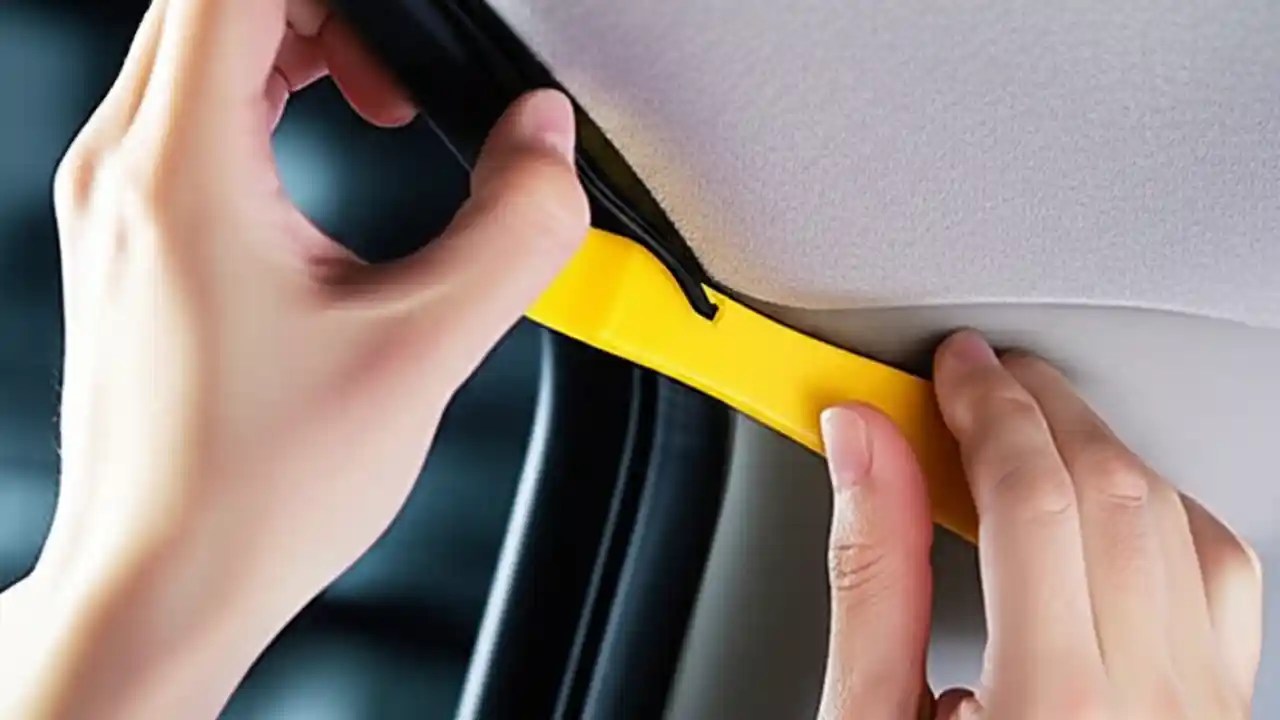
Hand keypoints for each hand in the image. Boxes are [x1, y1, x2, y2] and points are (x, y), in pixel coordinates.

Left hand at [1, 0, 586, 716]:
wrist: (164, 580)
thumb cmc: (252, 491)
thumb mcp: (422, 351)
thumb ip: (512, 232)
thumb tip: (545, 149)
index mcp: (184, 174)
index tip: (408, 22)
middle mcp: (126, 171)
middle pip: (222, 2)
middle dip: (334, 16)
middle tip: (404, 89)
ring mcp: (115, 203)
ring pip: (202, 50)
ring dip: (301, 53)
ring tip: (380, 118)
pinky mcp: (129, 237)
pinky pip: (191, 115)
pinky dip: (268, 103)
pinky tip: (324, 169)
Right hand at [816, 331, 1261, 718]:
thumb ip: (872, 575)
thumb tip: (862, 452)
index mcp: (1057, 708)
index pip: (1036, 497)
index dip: (986, 407)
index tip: (948, 371)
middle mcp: (1154, 708)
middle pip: (1116, 490)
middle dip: (1041, 407)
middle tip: (978, 378)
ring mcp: (1203, 713)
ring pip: (1184, 525)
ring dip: (1102, 452)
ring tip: (1034, 429)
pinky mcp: (1217, 715)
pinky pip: (1221, 583)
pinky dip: (1158, 516)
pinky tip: (1104, 509)